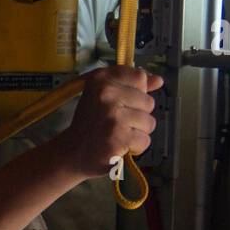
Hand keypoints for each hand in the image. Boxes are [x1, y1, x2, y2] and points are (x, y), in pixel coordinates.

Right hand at [55, 65, 163, 180]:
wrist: (71, 152)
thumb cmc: (89, 124)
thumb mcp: (102, 96)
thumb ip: (131, 84)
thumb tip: (157, 80)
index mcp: (100, 80)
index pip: (139, 77)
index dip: (137, 93)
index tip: (123, 102)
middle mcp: (106, 94)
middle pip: (148, 102)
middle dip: (138, 115)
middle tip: (117, 123)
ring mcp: (114, 116)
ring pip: (149, 122)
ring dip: (137, 132)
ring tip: (118, 135)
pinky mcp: (120, 138)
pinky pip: (144, 140)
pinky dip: (135, 147)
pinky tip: (120, 146)